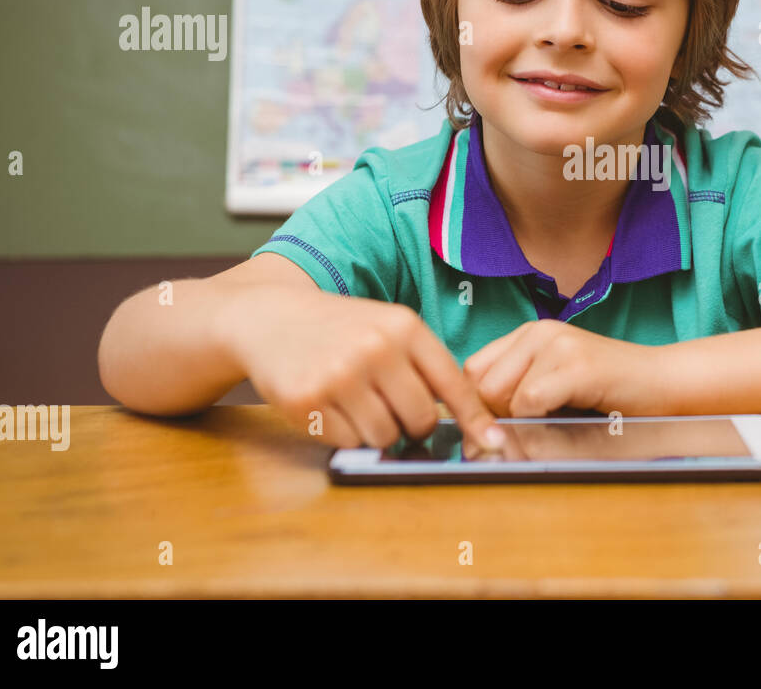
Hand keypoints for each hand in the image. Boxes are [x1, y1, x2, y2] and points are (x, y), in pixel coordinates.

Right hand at [218, 282, 504, 451]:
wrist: (268, 317)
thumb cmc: (338, 328)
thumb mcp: (386, 328)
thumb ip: (424, 365)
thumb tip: (468, 419)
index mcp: (404, 327)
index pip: (452, 384)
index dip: (475, 418)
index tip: (493, 442)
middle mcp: (375, 348)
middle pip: (421, 420)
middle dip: (411, 424)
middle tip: (390, 407)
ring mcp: (340, 375)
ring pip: (385, 436)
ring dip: (376, 431)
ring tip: (357, 403)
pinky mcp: (307, 400)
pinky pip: (347, 441)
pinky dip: (343, 433)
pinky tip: (330, 406)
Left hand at [462, 319, 661, 418]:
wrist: (664, 383)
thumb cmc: (611, 393)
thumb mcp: (555, 387)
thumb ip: (517, 396)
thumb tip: (476, 434)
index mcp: (529, 334)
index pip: (473, 373)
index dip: (482, 407)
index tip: (506, 427)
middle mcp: (538, 331)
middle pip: (480, 386)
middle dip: (497, 418)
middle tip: (532, 429)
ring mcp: (557, 344)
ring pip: (500, 396)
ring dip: (519, 421)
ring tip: (553, 421)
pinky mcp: (575, 364)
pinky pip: (529, 402)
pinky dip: (539, 422)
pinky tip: (567, 418)